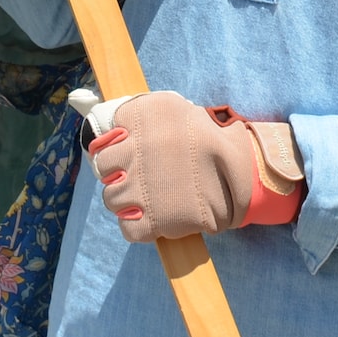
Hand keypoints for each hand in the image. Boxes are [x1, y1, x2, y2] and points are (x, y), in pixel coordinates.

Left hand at [83, 90, 302, 241]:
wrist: (242, 172)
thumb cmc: (208, 137)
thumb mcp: (173, 108)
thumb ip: (137, 112)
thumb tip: (95, 115)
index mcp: (140, 119)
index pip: (103, 139)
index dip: (115, 149)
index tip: (129, 153)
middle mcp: (135, 150)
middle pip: (104, 169)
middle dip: (118, 174)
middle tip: (139, 176)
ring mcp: (142, 188)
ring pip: (111, 199)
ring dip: (126, 201)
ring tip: (149, 197)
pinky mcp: (154, 220)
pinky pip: (127, 229)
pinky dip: (136, 227)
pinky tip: (152, 218)